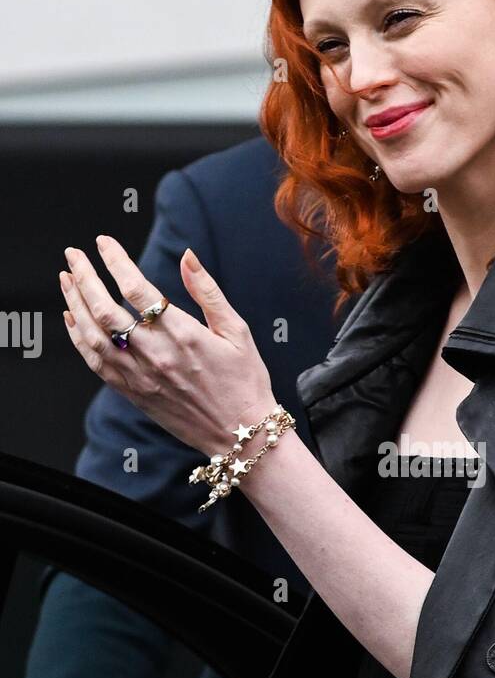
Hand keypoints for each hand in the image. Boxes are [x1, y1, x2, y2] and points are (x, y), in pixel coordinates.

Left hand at [59, 237, 275, 458]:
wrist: (240, 434)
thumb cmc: (244, 381)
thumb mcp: (237, 331)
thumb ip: (208, 291)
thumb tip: (186, 256)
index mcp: (183, 334)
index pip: (136, 289)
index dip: (114, 261)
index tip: (103, 243)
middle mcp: (156, 355)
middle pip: (105, 309)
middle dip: (84, 277)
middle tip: (73, 255)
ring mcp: (141, 376)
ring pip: (93, 335)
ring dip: (74, 304)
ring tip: (67, 280)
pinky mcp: (134, 393)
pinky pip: (95, 363)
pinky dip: (79, 339)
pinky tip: (72, 319)